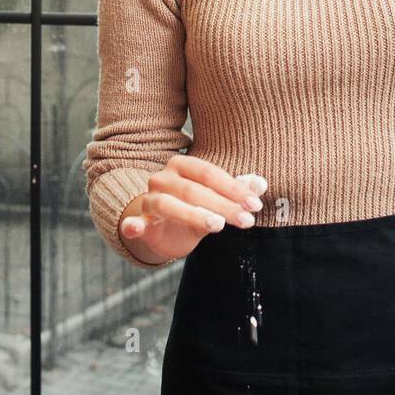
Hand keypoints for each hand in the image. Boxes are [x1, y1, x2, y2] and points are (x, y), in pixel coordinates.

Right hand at [118, 154, 266, 264]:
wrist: (163, 228)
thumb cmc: (194, 208)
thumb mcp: (216, 199)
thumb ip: (236, 191)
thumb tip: (261, 184)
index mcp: (182, 166)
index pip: (209, 173)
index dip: (233, 188)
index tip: (255, 204)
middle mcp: (162, 178)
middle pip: (193, 190)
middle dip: (223, 205)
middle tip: (246, 220)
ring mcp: (148, 200)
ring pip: (169, 205)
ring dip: (194, 215)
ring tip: (218, 226)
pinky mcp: (139, 222)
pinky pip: (132, 223)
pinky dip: (132, 225)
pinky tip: (136, 228)